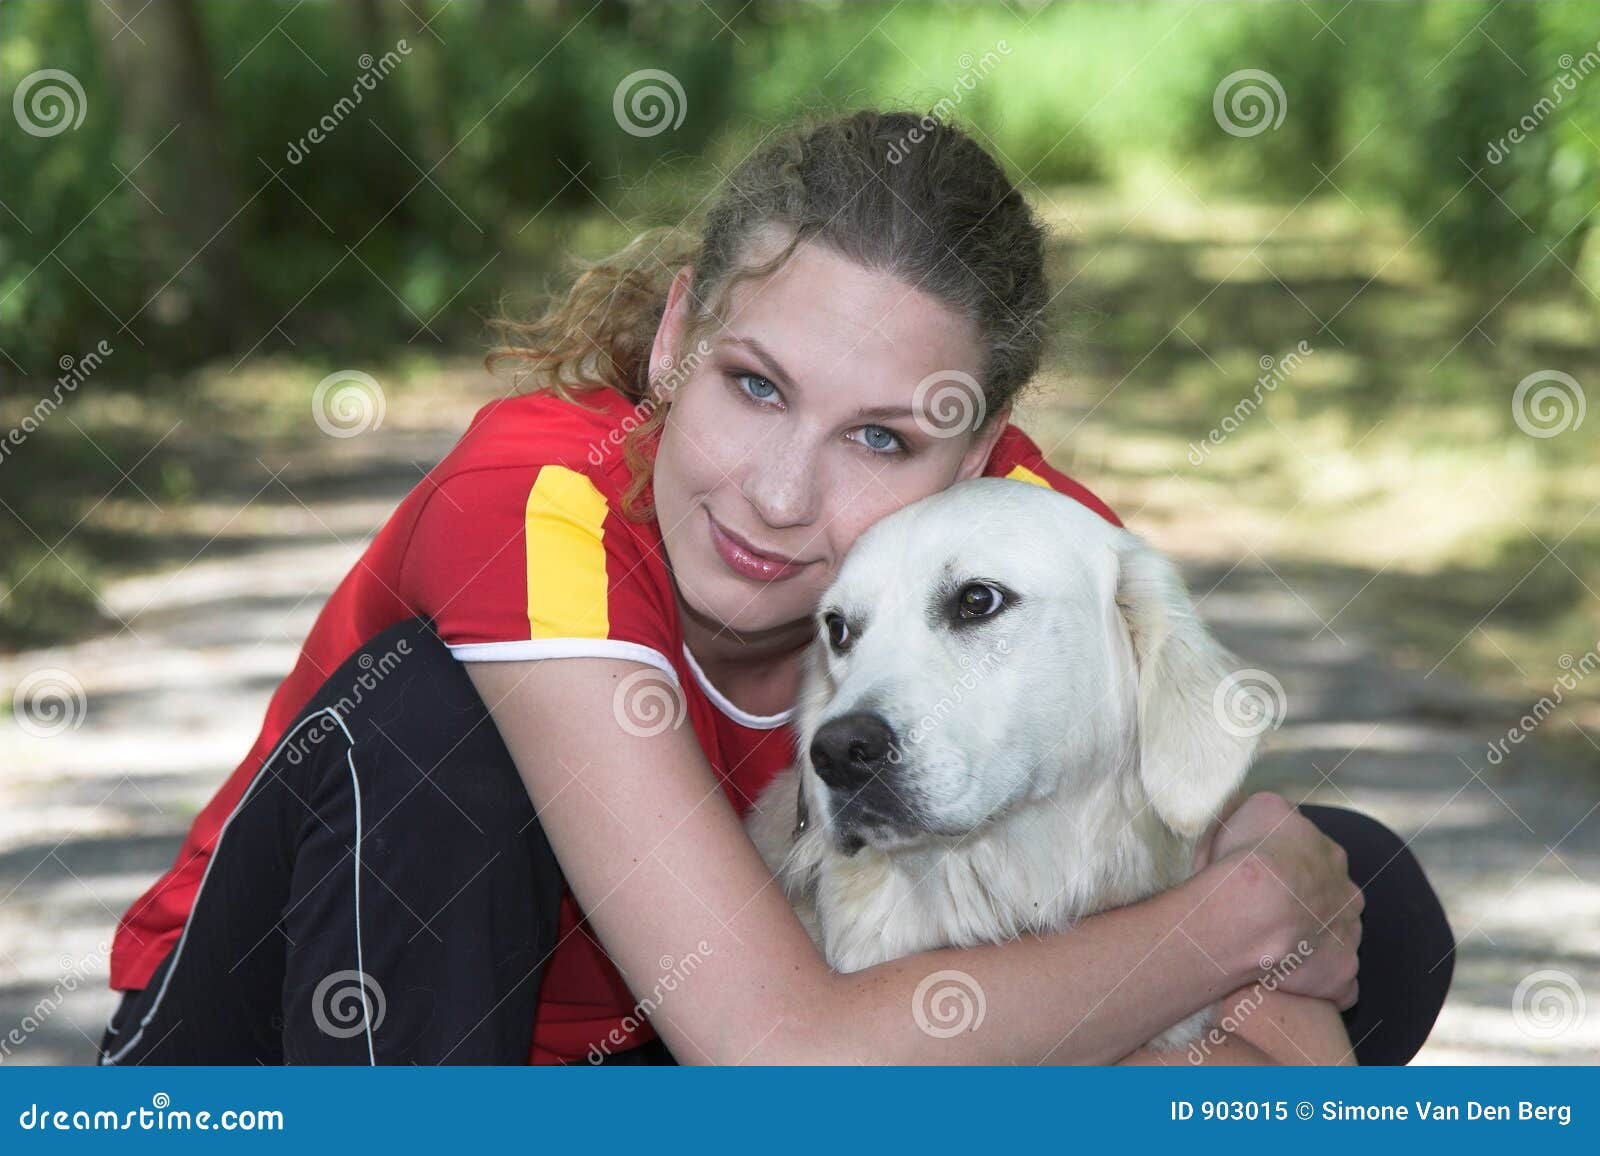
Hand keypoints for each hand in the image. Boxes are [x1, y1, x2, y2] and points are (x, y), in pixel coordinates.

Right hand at [1194, 791, 1363, 1009]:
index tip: (1257, 878)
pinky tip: (1286, 983)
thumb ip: (1270, 811)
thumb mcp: (1257, 807)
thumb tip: (1268, 812)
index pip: (1312, 859)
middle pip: (1330, 901)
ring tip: (1268, 950)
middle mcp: (1349, 896)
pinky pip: (1335, 985)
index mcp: (1330, 855)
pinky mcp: (1342, 979)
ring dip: (1309, 945)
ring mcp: (1349, 939)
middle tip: (1264, 915)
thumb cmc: (1248, 854)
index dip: (1283, 869)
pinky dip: (1316, 984)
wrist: (1254, 910)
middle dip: (1305, 907)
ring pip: (1333, 940)